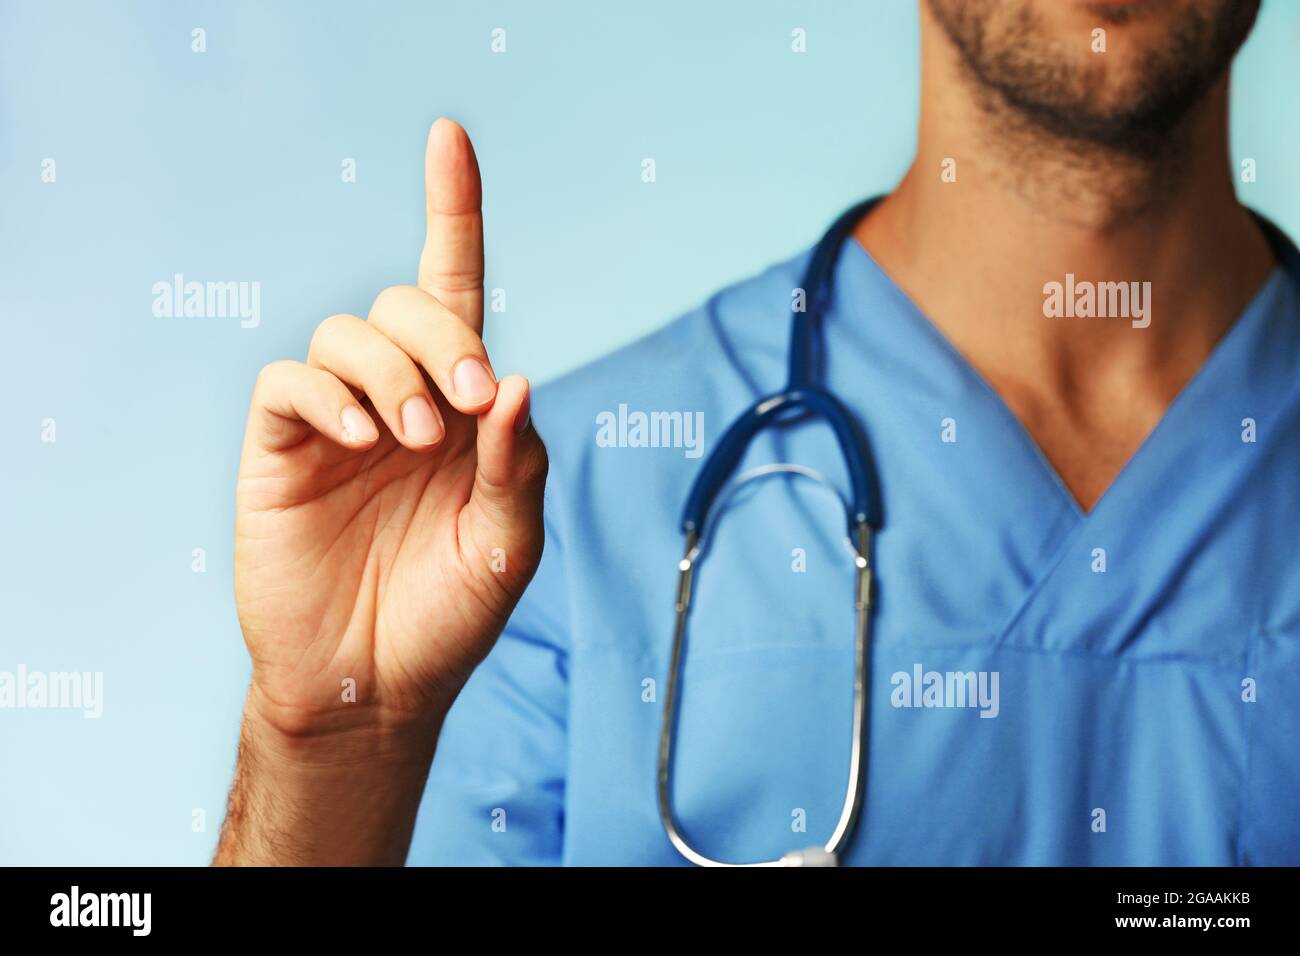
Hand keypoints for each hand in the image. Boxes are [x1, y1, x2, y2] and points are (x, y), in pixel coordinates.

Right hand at [233, 119, 546, 739]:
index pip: (455, 290)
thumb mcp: (508, 544)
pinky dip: (328, 394)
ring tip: (412, 438)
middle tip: (469, 402)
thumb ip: (518, 464)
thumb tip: (517, 379)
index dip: (453, 211)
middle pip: (409, 303)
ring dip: (392, 369)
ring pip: (347, 331)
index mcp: (460, 408)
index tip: (449, 136)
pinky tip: (363, 438)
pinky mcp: (279, 446)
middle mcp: (399, 396)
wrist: (374, 686)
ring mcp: (335, 419)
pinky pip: (290, 382)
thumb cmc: (449, 615)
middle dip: (445, 335)